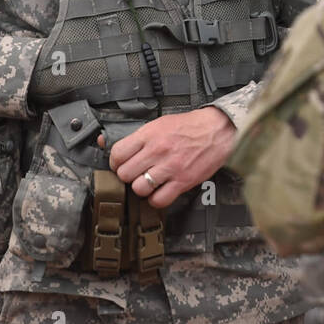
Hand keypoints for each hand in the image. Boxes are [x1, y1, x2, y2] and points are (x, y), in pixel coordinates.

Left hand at [102, 106, 235, 208]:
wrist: (218, 130)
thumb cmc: (191, 127)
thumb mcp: (160, 123)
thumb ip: (137, 136)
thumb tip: (104, 142)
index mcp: (150, 134)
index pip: (117, 154)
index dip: (116, 162)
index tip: (122, 164)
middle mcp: (158, 150)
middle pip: (125, 174)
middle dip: (129, 175)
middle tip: (137, 173)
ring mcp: (171, 167)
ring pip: (139, 188)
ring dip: (142, 188)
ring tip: (149, 182)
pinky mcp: (183, 181)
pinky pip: (159, 200)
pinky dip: (156, 199)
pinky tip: (160, 191)